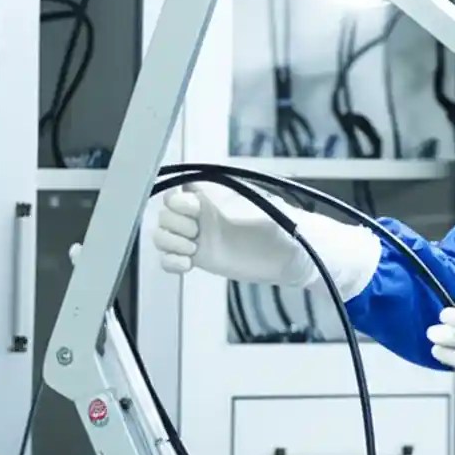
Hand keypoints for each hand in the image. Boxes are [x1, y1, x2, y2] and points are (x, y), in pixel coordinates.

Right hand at [151, 182, 382, 300]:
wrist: (292, 255)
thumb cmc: (283, 223)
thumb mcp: (262, 204)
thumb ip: (237, 197)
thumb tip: (209, 188)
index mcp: (214, 197)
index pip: (178, 191)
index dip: (177, 200)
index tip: (193, 210)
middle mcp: (203, 215)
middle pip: (165, 214)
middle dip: (173, 224)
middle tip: (195, 234)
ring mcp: (200, 237)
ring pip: (163, 236)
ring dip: (169, 243)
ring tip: (192, 250)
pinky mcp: (202, 259)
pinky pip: (170, 259)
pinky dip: (169, 262)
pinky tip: (187, 265)